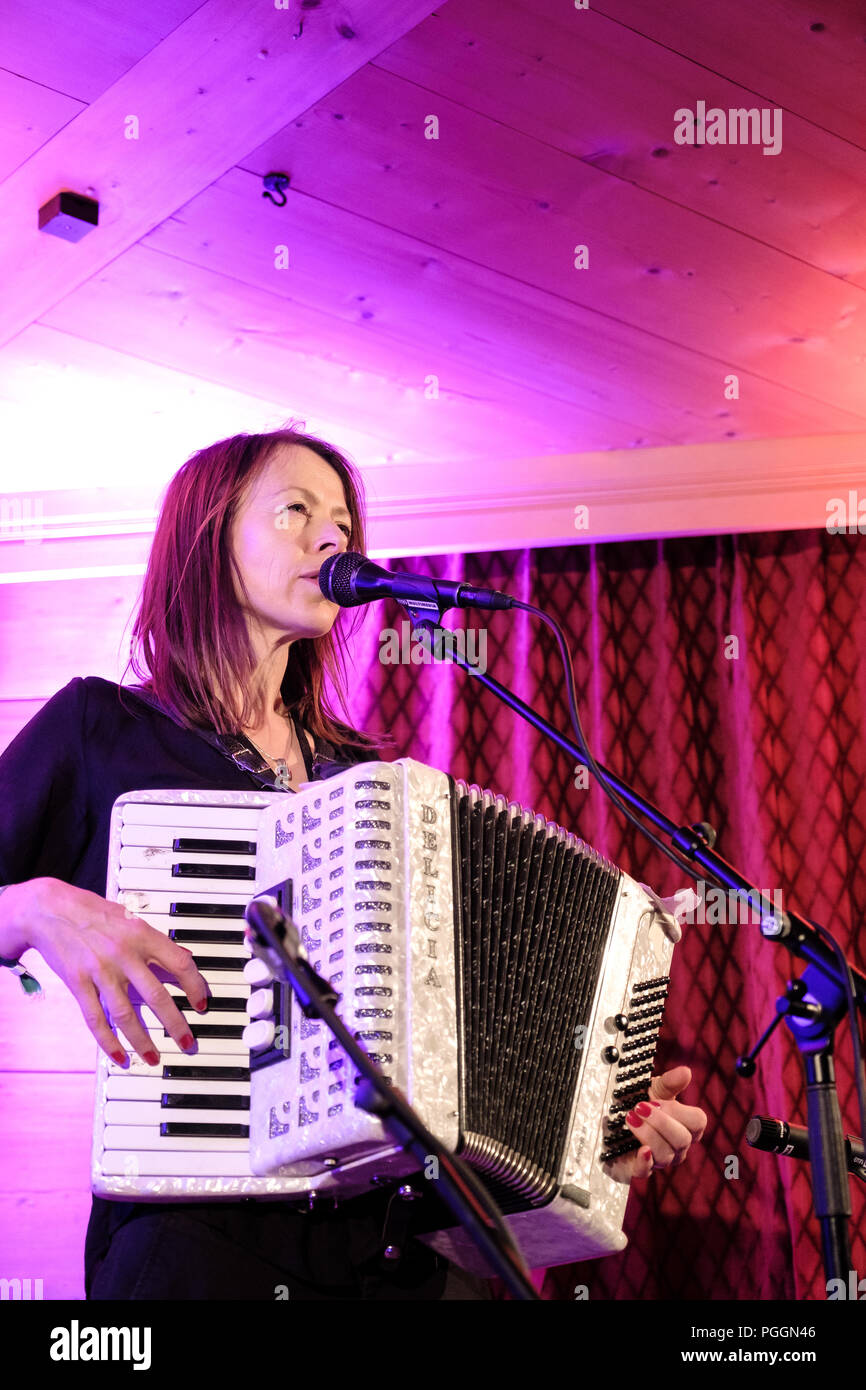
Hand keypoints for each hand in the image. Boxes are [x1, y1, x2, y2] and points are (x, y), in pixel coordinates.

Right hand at [0, 877, 209, 1065]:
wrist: (48, 909)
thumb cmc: (92, 912)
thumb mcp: (130, 919)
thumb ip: (155, 942)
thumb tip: (184, 958)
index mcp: (142, 935)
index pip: (180, 964)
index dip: (196, 986)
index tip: (202, 1003)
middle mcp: (124, 954)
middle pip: (157, 996)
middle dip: (176, 1024)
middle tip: (188, 1043)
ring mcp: (100, 971)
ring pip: (126, 1014)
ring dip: (142, 1041)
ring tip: (154, 1058)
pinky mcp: (78, 984)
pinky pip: (96, 1019)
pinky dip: (108, 1041)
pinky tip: (119, 1055)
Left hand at [603, 1064, 706, 1183]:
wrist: (612, 1122)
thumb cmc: (639, 1105)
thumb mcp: (653, 1090)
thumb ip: (670, 1082)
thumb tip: (686, 1071)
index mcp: (685, 1126)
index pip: (697, 1122)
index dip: (678, 1111)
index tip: (656, 1101)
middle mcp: (677, 1147)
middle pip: (682, 1139)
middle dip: (660, 1122)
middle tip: (639, 1108)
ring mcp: (660, 1160)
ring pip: (666, 1154)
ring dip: (648, 1134)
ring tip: (630, 1118)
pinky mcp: (639, 1170)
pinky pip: (647, 1172)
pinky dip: (645, 1161)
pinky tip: (641, 1150)